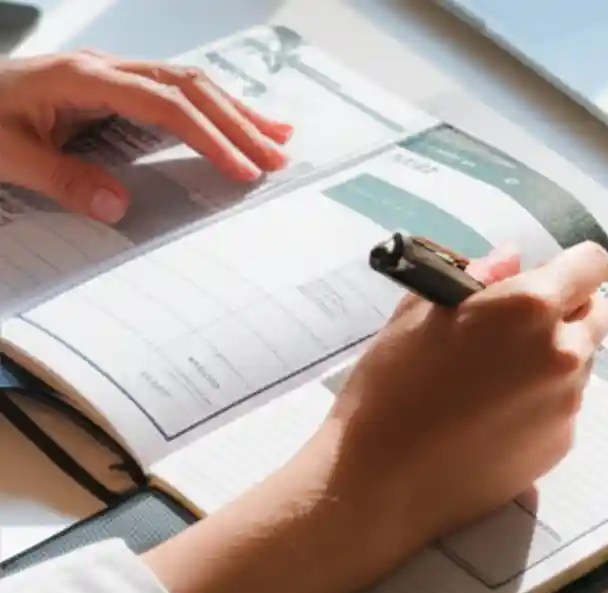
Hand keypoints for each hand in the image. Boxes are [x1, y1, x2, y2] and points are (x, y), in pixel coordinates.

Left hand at [0, 50, 291, 222]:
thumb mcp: (5, 155)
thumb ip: (62, 180)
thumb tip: (119, 207)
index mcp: (82, 78)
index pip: (165, 105)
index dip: (208, 137)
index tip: (240, 170)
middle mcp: (105, 68)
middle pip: (189, 87)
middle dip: (238, 123)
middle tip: (277, 157)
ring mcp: (110, 73)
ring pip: (188, 83)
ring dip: (235, 111)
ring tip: (278, 136)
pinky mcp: (111, 87)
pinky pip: (174, 91)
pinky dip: (212, 108)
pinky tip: (236, 121)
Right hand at [326, 241, 607, 561]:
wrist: (384, 479)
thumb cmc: (392, 384)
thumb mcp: (423, 312)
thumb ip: (479, 276)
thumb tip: (513, 259)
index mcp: (530, 308)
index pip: (592, 266)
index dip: (572, 267)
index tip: (548, 277)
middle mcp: (563, 353)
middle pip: (598, 314)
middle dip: (569, 311)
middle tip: (518, 327)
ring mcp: (567, 403)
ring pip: (582, 362)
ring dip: (556, 357)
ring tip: (498, 377)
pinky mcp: (561, 443)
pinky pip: (566, 406)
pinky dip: (543, 401)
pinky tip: (495, 416)